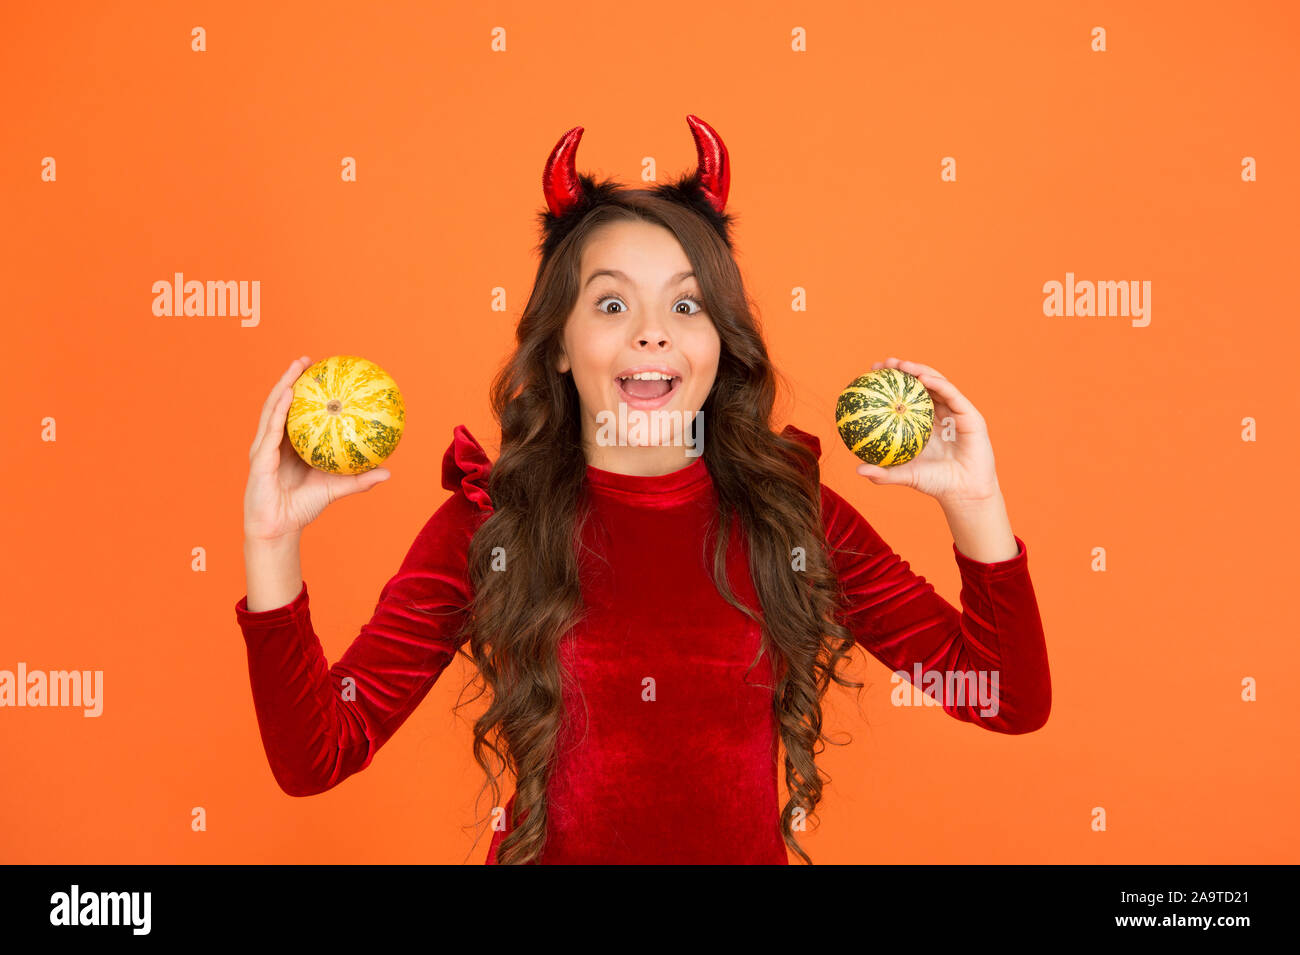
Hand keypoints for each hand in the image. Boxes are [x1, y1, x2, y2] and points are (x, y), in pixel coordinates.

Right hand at [243, 356, 391, 541]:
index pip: (296, 412)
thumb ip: (359, 479)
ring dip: (283, 385)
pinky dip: (279, 410)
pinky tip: (288, 394)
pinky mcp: (259, 457)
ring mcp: (264, 447)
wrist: (279, 529)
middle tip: (307, 360)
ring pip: (272, 409)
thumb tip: (388, 471)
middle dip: (291, 379)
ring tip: (296, 367)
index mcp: (289, 445)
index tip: (320, 373)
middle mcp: (275, 442)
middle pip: (281, 403)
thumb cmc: (303, 508)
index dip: (305, 391)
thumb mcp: (337, 489)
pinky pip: (271, 429)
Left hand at [855, 357, 1000, 507]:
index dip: (889, 384)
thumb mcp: (906, 475)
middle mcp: (939, 413)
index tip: (870, 375)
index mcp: (923, 423)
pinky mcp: (970, 415)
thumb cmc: (936, 483)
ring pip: (937, 383)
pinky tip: (922, 377)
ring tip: (901, 365)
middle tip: (883, 364)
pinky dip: (937, 383)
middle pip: (920, 384)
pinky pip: (952, 394)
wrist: (965, 493)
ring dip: (919, 370)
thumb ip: (884, 473)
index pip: (905, 397)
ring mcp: (955, 412)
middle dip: (902, 370)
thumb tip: (857, 470)